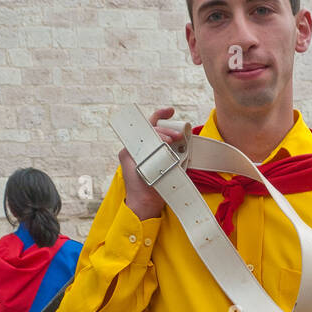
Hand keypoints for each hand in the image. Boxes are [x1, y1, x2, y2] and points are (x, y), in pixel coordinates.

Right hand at [119, 106, 184, 220]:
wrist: (148, 201)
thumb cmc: (161, 185)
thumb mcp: (171, 166)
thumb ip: (174, 153)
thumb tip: (186, 143)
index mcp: (147, 146)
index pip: (153, 126)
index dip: (161, 115)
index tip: (171, 111)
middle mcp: (137, 145)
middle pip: (149, 128)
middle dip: (166, 128)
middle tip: (178, 134)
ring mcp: (130, 150)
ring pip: (145, 134)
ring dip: (160, 134)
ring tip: (172, 140)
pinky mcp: (126, 155)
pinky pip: (138, 144)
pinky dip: (150, 143)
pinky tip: (161, 145)